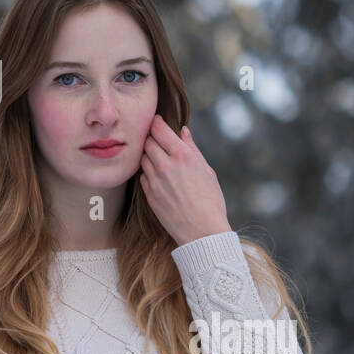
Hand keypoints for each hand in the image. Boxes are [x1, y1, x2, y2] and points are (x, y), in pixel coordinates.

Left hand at [139, 115, 229, 246]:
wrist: (202, 231)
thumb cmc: (210, 200)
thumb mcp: (207, 170)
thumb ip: (191, 148)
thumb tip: (182, 131)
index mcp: (182, 156)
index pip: (159, 129)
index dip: (156, 122)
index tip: (157, 121)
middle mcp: (165, 166)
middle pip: (147, 142)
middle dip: (152, 139)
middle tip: (160, 142)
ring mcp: (155, 181)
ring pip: (142, 158)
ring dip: (149, 156)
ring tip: (162, 161)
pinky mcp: (149, 194)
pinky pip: (143, 176)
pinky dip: (149, 172)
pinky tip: (160, 177)